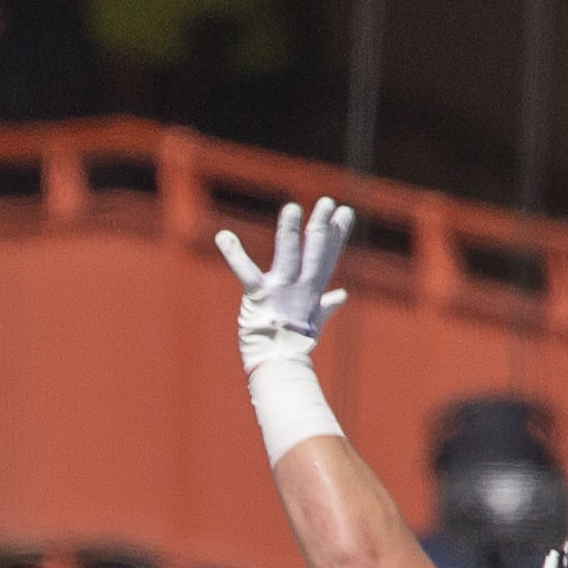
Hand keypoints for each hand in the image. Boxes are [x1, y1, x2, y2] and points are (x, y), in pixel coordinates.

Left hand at [216, 197, 351, 371]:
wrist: (281, 365)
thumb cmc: (294, 345)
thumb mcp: (315, 322)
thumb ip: (327, 305)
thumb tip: (342, 295)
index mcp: (313, 290)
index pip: (328, 256)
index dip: (337, 233)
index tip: (345, 212)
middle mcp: (300, 287)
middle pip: (314, 250)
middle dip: (320, 226)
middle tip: (326, 202)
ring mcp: (280, 291)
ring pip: (288, 255)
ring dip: (289, 231)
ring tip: (291, 208)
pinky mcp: (259, 297)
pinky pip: (245, 272)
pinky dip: (233, 254)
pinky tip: (222, 236)